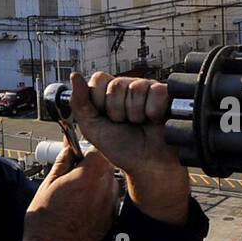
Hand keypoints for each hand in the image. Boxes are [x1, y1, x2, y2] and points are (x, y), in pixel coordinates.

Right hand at [21, 140, 117, 240]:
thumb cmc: (45, 218)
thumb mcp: (48, 183)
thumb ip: (63, 160)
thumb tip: (69, 145)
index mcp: (89, 177)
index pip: (99, 150)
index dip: (87, 150)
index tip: (78, 156)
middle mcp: (106, 189)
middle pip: (106, 166)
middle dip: (92, 166)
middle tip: (73, 175)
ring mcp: (111, 205)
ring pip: (109, 182)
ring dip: (97, 182)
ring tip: (77, 194)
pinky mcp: (113, 218)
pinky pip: (110, 198)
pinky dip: (100, 197)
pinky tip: (83, 206)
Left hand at [69, 70, 190, 225]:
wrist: (147, 164)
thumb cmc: (123, 149)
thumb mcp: (92, 128)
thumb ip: (79, 103)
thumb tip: (75, 76)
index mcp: (110, 93)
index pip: (99, 79)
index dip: (101, 101)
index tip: (107, 118)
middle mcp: (129, 88)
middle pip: (117, 85)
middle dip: (118, 111)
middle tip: (126, 124)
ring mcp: (148, 89)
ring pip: (136, 88)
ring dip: (136, 114)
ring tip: (141, 123)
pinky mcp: (166, 93)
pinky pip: (156, 92)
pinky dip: (153, 112)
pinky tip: (154, 120)